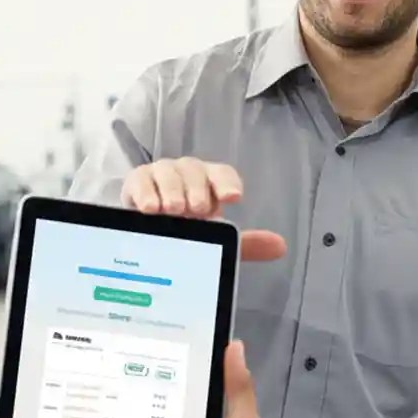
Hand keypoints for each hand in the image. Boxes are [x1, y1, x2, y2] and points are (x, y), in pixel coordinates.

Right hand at [121, 158, 285, 261]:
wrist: (146, 235)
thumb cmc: (184, 232)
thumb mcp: (213, 239)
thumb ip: (245, 244)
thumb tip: (281, 247)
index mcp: (210, 184)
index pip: (223, 175)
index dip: (227, 183)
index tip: (232, 198)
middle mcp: (187, 174)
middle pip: (195, 171)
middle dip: (198, 189)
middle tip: (197, 210)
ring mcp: (161, 175)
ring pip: (168, 172)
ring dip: (173, 190)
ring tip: (174, 210)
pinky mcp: (137, 182)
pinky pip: (141, 180)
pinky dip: (146, 192)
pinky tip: (150, 209)